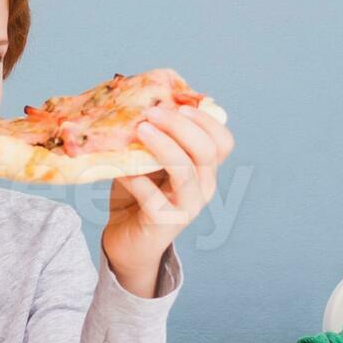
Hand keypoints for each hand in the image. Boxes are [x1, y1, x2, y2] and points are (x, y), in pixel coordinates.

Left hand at [102, 103, 233, 297]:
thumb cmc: (139, 195)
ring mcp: (187, 206)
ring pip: (186, 171)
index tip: (179, 104)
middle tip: (153, 112)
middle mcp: (203, 187)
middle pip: (207, 150)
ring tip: (141, 129)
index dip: (206, 120)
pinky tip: (119, 168)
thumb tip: (141, 100)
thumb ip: (155, 138)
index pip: (222, 142)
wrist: (127, 242)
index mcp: (205, 169)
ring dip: (164, 146)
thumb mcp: (150, 161)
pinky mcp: (165, 222)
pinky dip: (135, 177)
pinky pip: (152, 196)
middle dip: (181, 126)